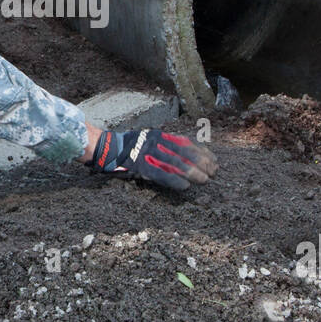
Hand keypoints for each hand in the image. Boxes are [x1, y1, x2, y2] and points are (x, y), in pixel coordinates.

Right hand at [89, 128, 216, 190]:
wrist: (106, 149)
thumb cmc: (128, 148)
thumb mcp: (148, 141)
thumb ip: (164, 146)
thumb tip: (186, 157)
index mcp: (159, 135)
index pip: (186, 142)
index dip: (202, 151)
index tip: (213, 159)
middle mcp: (156, 142)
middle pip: (184, 152)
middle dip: (202, 162)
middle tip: (214, 171)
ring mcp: (148, 153)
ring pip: (176, 163)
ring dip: (193, 172)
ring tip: (205, 180)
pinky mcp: (141, 166)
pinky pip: (161, 174)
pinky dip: (174, 180)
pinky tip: (185, 186)